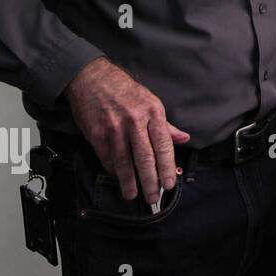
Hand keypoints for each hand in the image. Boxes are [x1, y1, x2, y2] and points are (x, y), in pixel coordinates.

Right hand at [63, 57, 190, 204]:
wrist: (91, 77)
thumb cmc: (123, 89)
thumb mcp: (150, 101)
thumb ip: (166, 125)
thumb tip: (183, 138)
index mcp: (153, 112)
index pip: (164, 146)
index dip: (167, 167)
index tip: (170, 183)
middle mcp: (135, 121)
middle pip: (145, 158)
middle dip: (150, 181)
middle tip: (154, 197)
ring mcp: (114, 128)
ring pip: (124, 161)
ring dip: (129, 182)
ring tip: (133, 195)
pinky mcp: (96, 133)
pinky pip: (107, 157)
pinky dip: (113, 170)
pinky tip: (118, 178)